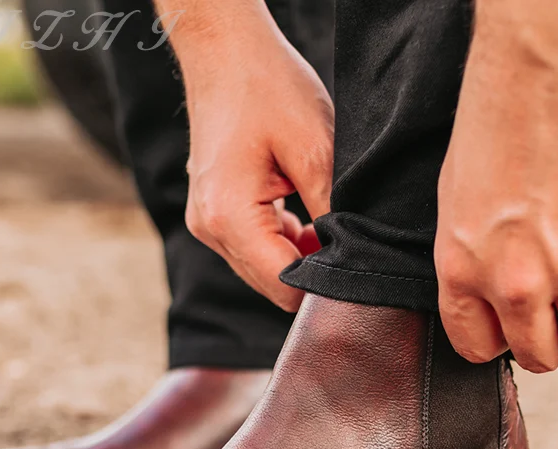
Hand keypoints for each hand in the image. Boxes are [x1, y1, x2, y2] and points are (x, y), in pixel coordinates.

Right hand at [179, 17, 333, 310]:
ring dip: (295, 254)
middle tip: (342, 234)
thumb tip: (348, 257)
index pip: (282, 286)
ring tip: (321, 217)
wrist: (224, 53)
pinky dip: (279, 241)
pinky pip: (251, 249)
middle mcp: (210, 230)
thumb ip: (331, 212)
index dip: (322, 284)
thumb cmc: (266, 87)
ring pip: (261, 269)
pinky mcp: (210, 215)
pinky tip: (300, 214)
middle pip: (270, 284)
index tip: (351, 260)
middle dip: (309, 269)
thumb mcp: (316, 149)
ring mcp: (206, 224)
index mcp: (229, 217)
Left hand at [435, 0, 557, 371]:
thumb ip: (473, 269)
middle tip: (553, 316)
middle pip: (540, 354)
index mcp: (462, 272)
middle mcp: (517, 280)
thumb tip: (499, 304)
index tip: (508, 328)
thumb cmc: (491, 127)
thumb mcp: (456, 209)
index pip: (477, 348)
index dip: (496, 341)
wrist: (543, 64)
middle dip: (546, 342)